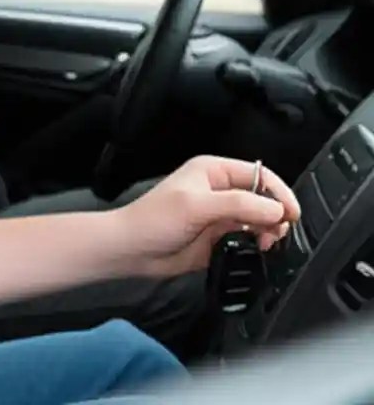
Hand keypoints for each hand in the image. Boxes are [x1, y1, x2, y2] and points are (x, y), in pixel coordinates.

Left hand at [117, 155, 300, 277]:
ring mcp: (221, 215)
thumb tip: (275, 209)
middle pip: (264, 199)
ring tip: (264, 243)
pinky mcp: (219, 238)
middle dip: (276, 215)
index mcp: (214, 171)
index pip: (260, 175)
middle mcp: (220, 190)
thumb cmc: (153, 220)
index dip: (279, 193)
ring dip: (268, 231)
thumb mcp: (196, 205)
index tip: (291, 214)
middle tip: (275, 233)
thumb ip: (238, 204)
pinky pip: (249, 238)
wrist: (132, 250)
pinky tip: (256, 250)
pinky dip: (258, 244)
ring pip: (260, 220)